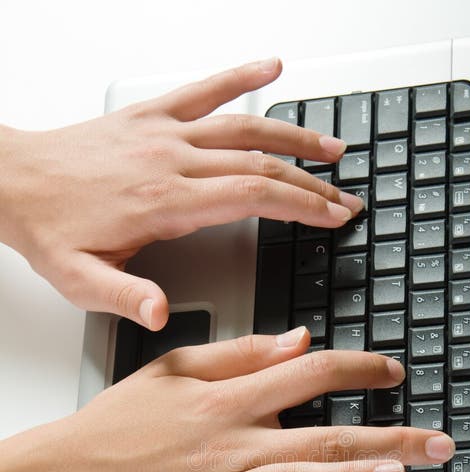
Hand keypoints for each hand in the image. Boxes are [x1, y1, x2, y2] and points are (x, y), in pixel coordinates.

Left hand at [0, 58, 361, 329]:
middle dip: (311, 184)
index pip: (252, 197)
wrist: (13, 181)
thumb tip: (161, 314)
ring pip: (244, 127)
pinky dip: (239, 75)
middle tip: (345, 199)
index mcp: (165, 202)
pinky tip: (270, 66)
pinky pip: (203, 90)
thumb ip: (124, 297)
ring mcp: (164, 132)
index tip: (332, 217)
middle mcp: (171, 160)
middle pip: (260, 165)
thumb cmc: (50, 229)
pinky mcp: (151, 115)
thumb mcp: (80, 279)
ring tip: (331, 149)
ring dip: (293, 136)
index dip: (301, 207)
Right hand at [0, 331, 454, 471]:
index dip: (358, 368)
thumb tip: (297, 341)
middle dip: (389, 436)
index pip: (308, 374)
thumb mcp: (174, 367)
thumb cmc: (118, 422)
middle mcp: (235, 443)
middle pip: (325, 435)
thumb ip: (239, 353)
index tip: (392, 371)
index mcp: (228, 399)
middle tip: (436, 441)